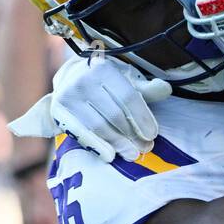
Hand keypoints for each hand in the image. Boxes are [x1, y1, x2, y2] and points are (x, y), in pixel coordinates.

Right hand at [9, 56, 169, 163]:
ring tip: (133, 154)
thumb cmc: (107, 81)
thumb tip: (165, 89)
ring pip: (99, 126)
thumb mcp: (127, 79)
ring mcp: (67, 96)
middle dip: (132, 134)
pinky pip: (81, 134)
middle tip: (146, 148)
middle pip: (114, 114)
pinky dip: (97, 146)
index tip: (153, 134)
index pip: (127, 97)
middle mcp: (82, 80)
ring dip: (118, 143)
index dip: (142, 118)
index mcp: (103, 68)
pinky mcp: (58, 111)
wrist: (72, 77)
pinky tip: (110, 155)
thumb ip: (146, 87)